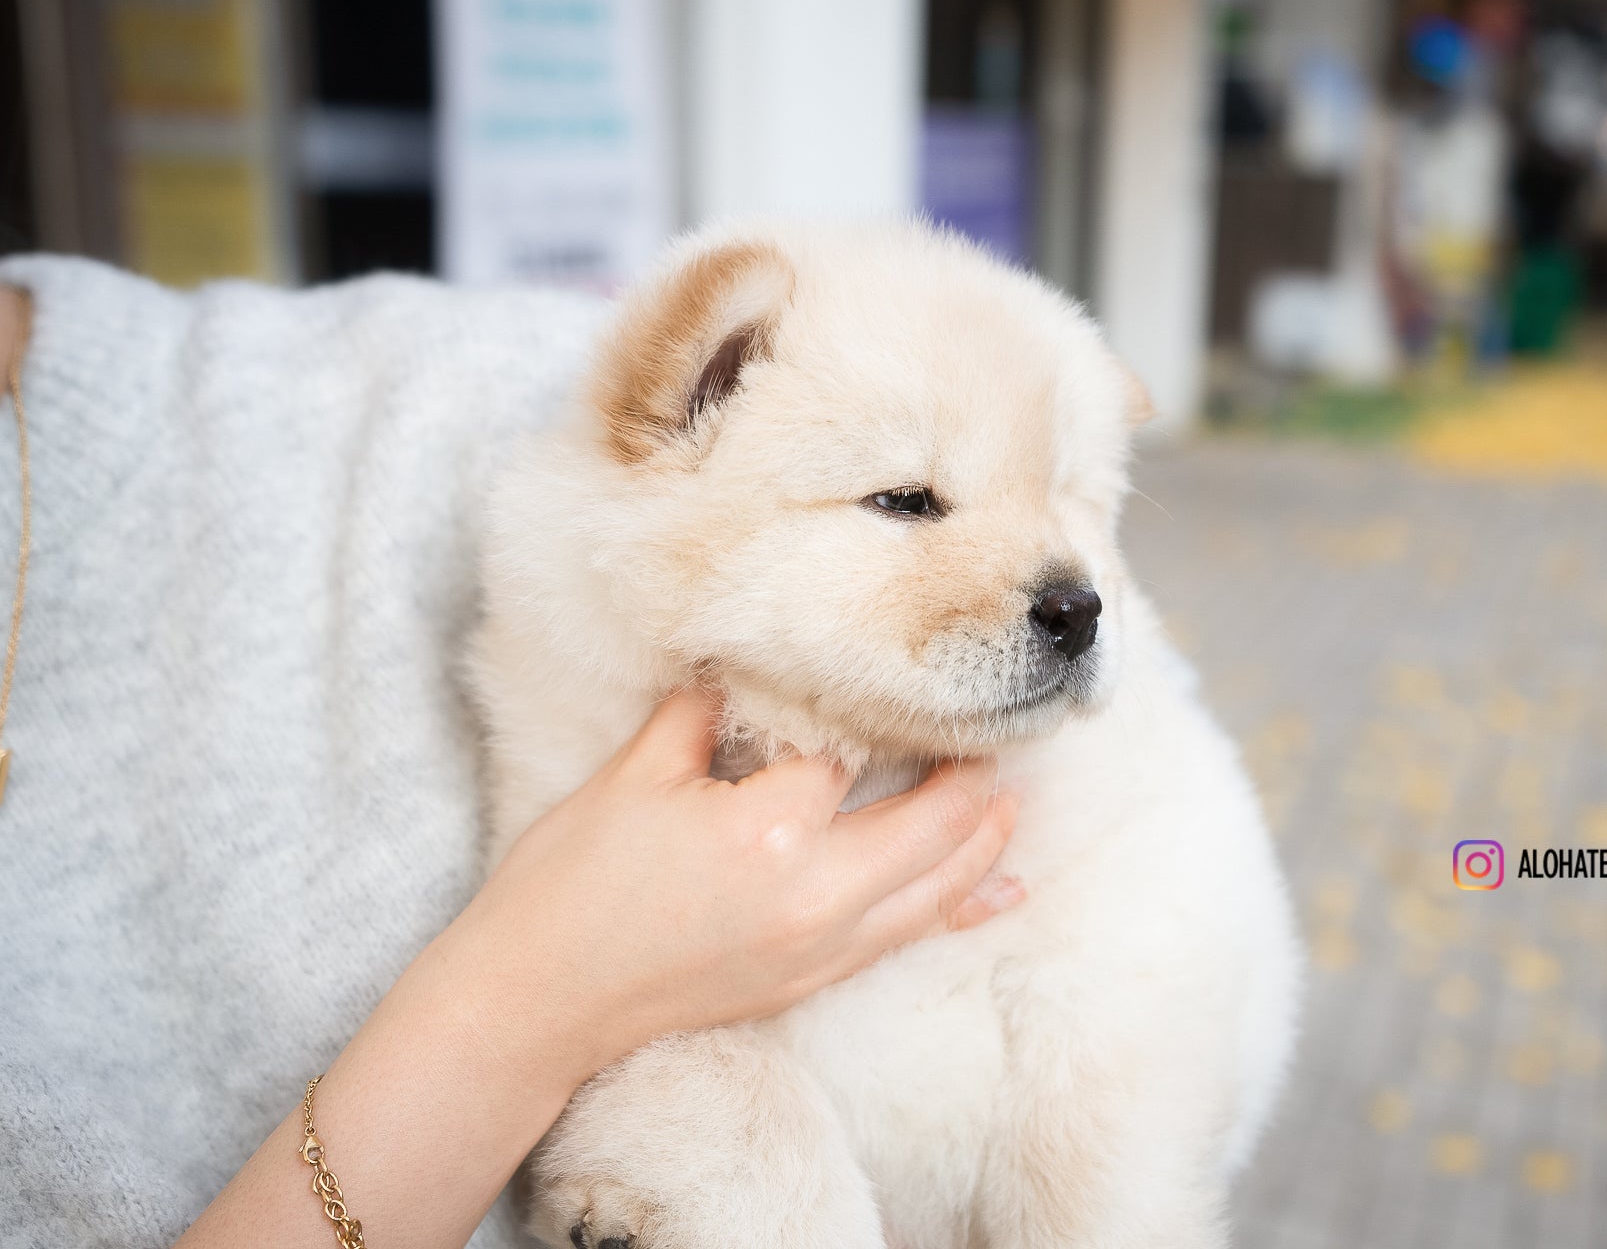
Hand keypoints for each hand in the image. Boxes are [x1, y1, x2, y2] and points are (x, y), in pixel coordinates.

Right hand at [450, 687, 1023, 1086]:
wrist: (536, 1003)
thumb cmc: (570, 885)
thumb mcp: (636, 773)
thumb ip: (706, 711)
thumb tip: (747, 661)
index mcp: (770, 829)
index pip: (854, 748)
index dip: (874, 705)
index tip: (899, 668)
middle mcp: (816, 894)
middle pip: (931, 820)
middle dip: (969, 772)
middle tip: (999, 724)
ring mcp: (822, 947)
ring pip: (938, 886)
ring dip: (984, 836)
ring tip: (1014, 791)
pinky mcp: (813, 981)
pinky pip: (910, 935)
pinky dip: (963, 905)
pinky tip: (1005, 890)